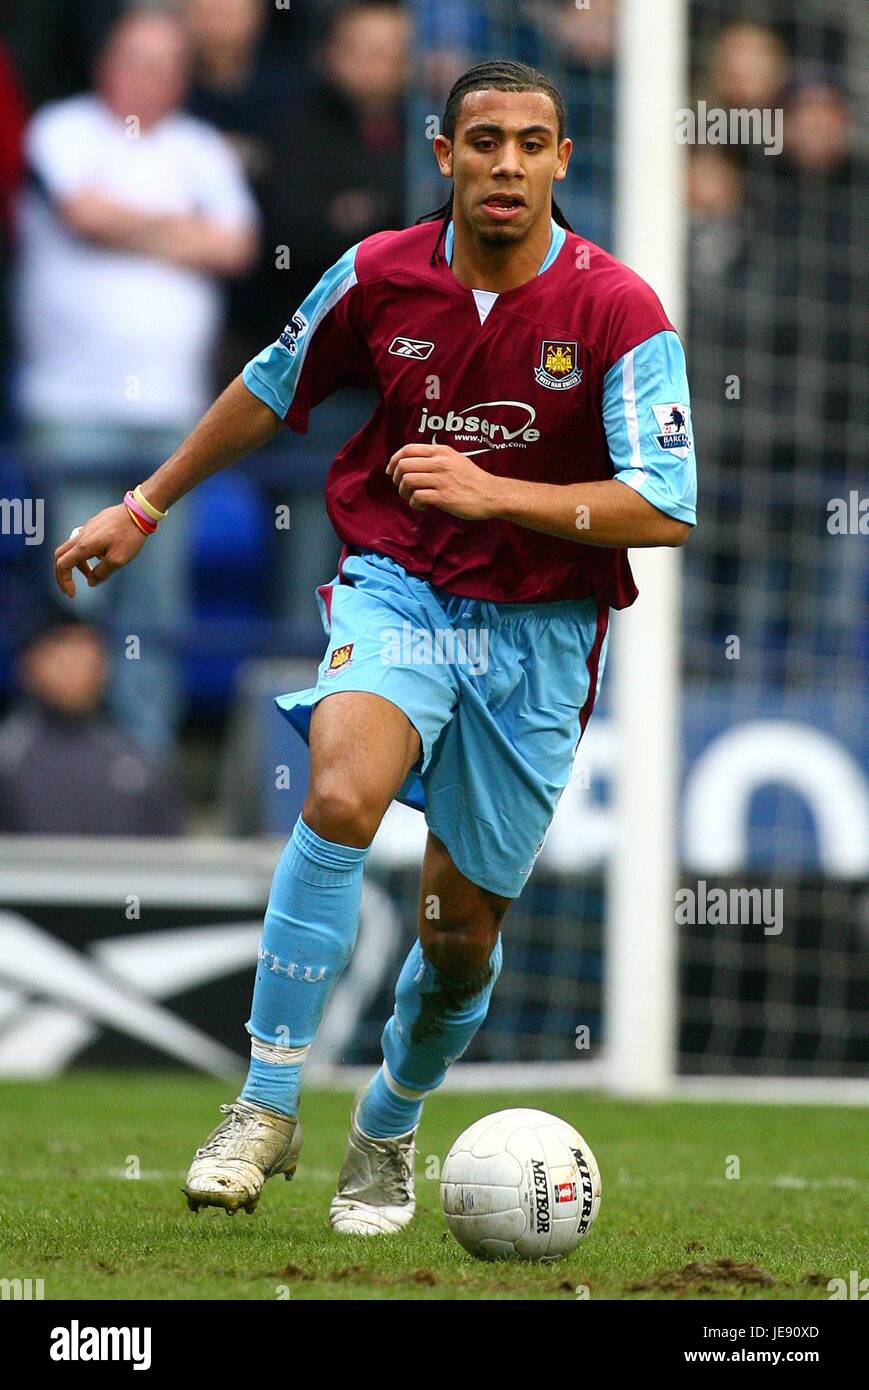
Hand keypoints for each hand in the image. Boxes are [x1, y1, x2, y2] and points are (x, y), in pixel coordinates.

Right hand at [54, 504, 148, 596]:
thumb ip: (101, 573)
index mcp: (84, 546)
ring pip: (72, 549)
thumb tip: (91, 582)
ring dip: (78, 564)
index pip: (63, 565)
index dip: (64, 581)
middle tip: (70, 586)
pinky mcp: (94, 525)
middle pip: (61, 556)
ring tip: (94, 572)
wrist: (139, 511)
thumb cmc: (129, 535)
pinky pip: (82, 541)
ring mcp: (86, 528)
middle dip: (63, 573)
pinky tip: (101, 557)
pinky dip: (86, 554)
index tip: (72, 594)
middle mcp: (81, 536)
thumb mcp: (118, 560)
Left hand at [386, 444, 501, 519]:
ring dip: (404, 492)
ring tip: (413, 498)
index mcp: (441, 451)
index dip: (394, 460)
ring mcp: (442, 479)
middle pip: (403, 465)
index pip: (408, 449)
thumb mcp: (455, 459)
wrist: (492, 494)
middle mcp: (440, 462)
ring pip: (408, 481)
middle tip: (403, 488)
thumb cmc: (473, 479)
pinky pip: (417, 497)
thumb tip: (413, 462)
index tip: (391, 471)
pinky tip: (423, 506)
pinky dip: (415, 503)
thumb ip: (436, 457)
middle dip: (397, 479)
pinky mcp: (444, 496)